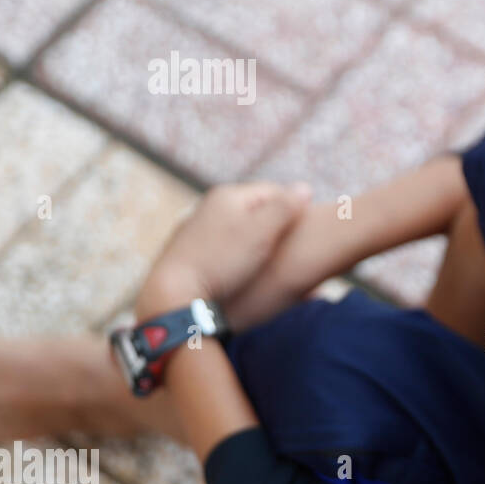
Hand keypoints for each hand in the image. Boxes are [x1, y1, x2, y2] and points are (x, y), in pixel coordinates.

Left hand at [139, 181, 312, 315]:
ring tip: (274, 265)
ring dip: (258, 245)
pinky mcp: (187, 256)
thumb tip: (306, 188)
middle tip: (295, 249)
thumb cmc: (224, 262)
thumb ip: (286, 207)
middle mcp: (207, 207)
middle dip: (277, 227)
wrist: (174, 295)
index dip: (296, 208)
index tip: (310, 228)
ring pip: (238, 232)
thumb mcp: (263, 231)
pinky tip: (245, 277)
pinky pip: (223, 250)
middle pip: (255, 212)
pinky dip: (237, 258)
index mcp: (227, 196)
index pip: (274, 192)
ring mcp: (195, 231)